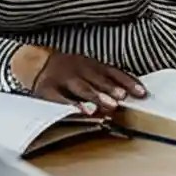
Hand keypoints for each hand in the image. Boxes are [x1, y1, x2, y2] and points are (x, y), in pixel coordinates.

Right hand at [14, 46, 145, 114]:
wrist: (34, 62)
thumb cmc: (68, 70)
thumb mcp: (87, 70)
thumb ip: (105, 82)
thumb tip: (127, 96)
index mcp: (91, 65)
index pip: (113, 72)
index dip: (128, 82)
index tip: (141, 93)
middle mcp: (79, 70)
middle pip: (98, 80)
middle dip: (111, 89)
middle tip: (123, 98)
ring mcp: (63, 79)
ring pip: (82, 88)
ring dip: (97, 96)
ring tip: (109, 107)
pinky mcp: (49, 90)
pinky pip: (62, 99)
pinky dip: (73, 106)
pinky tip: (83, 113)